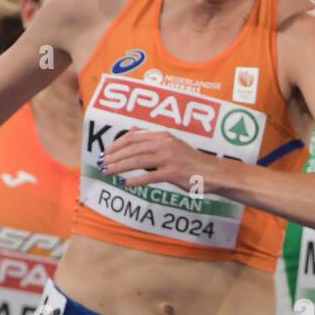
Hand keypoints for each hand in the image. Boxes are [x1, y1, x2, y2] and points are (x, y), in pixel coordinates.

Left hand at [99, 129, 215, 191]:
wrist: (213, 173)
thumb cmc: (191, 161)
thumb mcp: (172, 144)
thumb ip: (151, 138)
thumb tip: (131, 130)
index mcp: (163, 136)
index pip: (133, 137)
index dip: (116, 144)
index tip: (104, 152)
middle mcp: (164, 144)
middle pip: (132, 149)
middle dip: (113, 156)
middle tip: (101, 164)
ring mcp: (169, 158)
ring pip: (137, 161)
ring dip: (119, 167)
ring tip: (107, 172)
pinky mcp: (173, 173)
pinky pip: (149, 176)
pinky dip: (135, 180)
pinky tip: (124, 183)